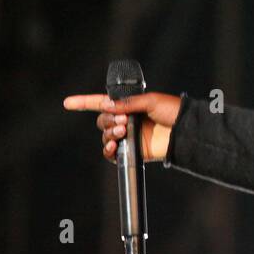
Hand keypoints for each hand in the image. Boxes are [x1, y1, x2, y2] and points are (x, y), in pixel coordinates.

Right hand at [62, 91, 182, 163]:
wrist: (186, 131)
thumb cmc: (173, 112)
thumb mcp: (151, 101)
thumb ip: (128, 103)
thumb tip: (108, 105)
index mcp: (129, 105)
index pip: (103, 103)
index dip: (84, 102)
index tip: (67, 103)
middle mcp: (126, 120)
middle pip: (102, 120)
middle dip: (108, 120)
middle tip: (123, 121)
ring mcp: (128, 136)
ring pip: (105, 135)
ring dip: (110, 133)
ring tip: (124, 131)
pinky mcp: (131, 151)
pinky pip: (111, 153)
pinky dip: (109, 149)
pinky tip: (115, 145)